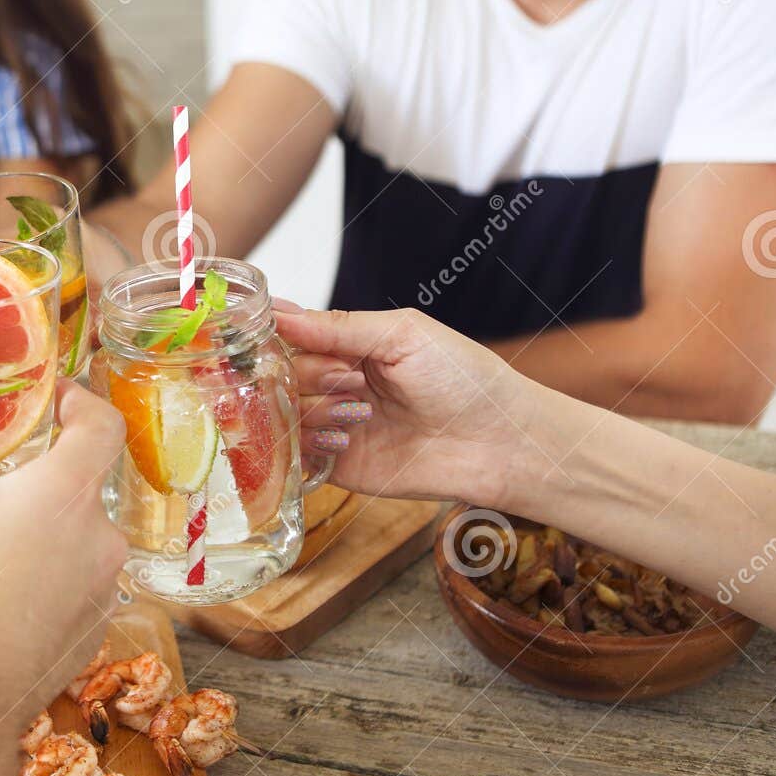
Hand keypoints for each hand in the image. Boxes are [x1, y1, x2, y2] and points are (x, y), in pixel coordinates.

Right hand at [0, 381, 128, 749]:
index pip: (103, 424)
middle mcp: (99, 539)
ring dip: (42, 531)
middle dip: (39, 476)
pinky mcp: (92, 634)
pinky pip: (76, 587)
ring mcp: (101, 592)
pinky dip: (46, 578)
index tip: (53, 401)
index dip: (82, 402)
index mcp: (64, 495)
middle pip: (83, 484)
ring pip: (79, 539)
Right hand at [278, 303, 545, 507]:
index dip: (283, 340)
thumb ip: (337, 325)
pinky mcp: (337, 465)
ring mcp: (334, 425)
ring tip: (360, 415)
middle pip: (282, 376)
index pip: (291, 338)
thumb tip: (278, 310)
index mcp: (350, 346)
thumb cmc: (465, 380)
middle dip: (310, 376)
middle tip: (352, 382)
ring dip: (316, 411)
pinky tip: (345, 441)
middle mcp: (336, 384)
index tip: (287, 343)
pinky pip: (296, 454)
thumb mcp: (402, 334)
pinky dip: (311, 445)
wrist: (497, 443)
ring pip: (285, 414)